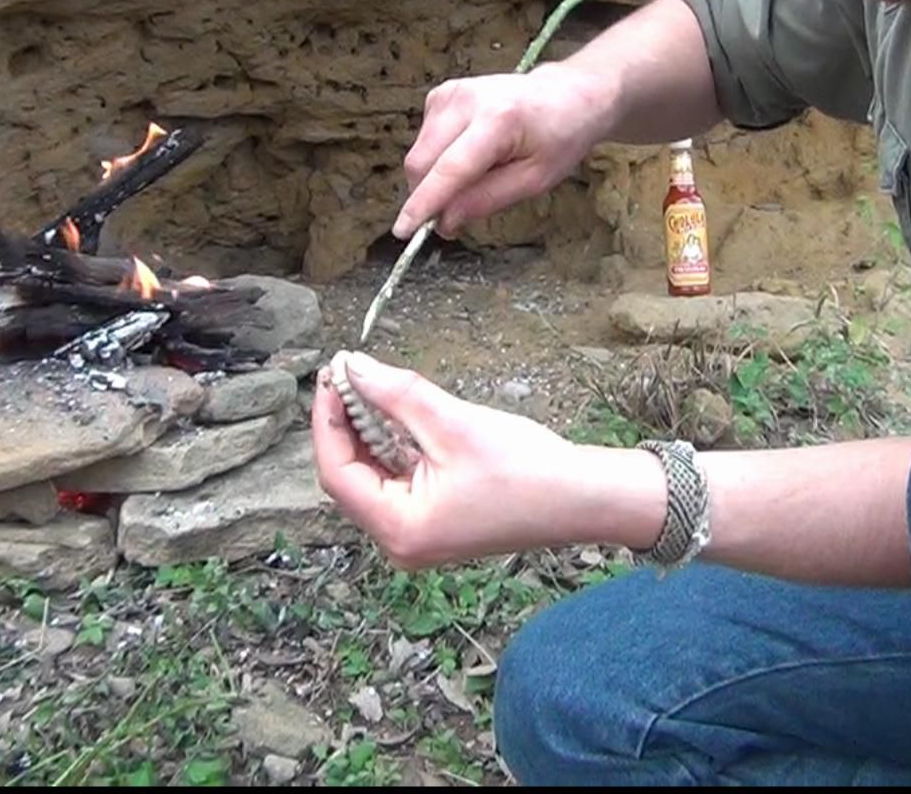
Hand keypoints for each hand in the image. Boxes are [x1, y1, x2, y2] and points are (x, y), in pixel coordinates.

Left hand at [310, 351, 585, 569]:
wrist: (582, 499)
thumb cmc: (527, 471)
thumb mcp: (453, 423)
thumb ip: (396, 394)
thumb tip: (354, 368)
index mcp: (400, 529)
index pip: (337, 473)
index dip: (328, 420)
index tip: (332, 375)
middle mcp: (401, 542)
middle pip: (350, 477)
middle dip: (345, 423)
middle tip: (347, 373)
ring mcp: (417, 536)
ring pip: (372, 478)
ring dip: (367, 432)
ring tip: (368, 385)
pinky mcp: (434, 523)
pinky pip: (396, 483)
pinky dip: (391, 447)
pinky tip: (393, 414)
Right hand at [393, 62, 616, 239]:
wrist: (568, 95)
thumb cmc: (559, 137)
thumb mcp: (535, 180)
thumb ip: (486, 200)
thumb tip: (445, 221)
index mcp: (497, 120)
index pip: (449, 170)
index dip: (423, 204)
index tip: (403, 231)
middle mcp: (467, 100)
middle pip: (421, 161)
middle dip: (427, 195)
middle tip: (451, 216)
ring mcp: (451, 93)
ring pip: (419, 153)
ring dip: (434, 178)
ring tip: (476, 175)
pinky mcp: (442, 94)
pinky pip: (424, 139)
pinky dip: (437, 158)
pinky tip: (467, 153)